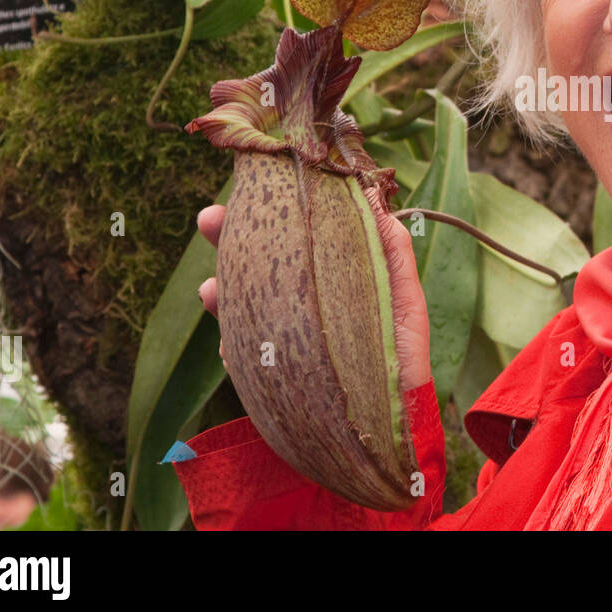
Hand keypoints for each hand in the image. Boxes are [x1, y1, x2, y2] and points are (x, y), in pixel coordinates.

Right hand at [196, 203, 432, 389]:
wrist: (396, 423)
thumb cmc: (403, 356)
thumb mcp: (403, 298)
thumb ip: (392, 252)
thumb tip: (374, 198)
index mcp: (329, 278)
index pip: (292, 238)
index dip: (270, 212)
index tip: (250, 188)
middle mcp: (301, 304)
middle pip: (258, 264)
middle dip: (229, 241)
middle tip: (207, 220)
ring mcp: (284, 337)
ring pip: (241, 305)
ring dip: (220, 293)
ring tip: (209, 290)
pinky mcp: (275, 372)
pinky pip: (242, 354)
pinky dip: (233, 347)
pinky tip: (230, 347)